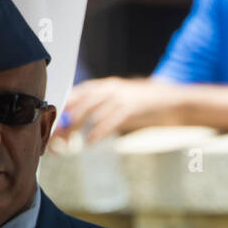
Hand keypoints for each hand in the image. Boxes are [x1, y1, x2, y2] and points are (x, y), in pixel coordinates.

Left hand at [58, 77, 179, 141]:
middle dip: (65, 121)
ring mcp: (122, 96)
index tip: (52, 123)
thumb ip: (105, 109)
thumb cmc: (148, 107)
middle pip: (80, 103)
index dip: (63, 108)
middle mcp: (111, 88)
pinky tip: (91, 142)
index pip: (78, 94)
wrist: (175, 102)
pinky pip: (110, 121)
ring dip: (77, 128)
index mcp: (107, 85)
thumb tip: (83, 123)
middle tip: (56, 137)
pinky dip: (98, 133)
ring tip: (69, 142)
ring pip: (91, 111)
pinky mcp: (132, 108)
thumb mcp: (123, 103)